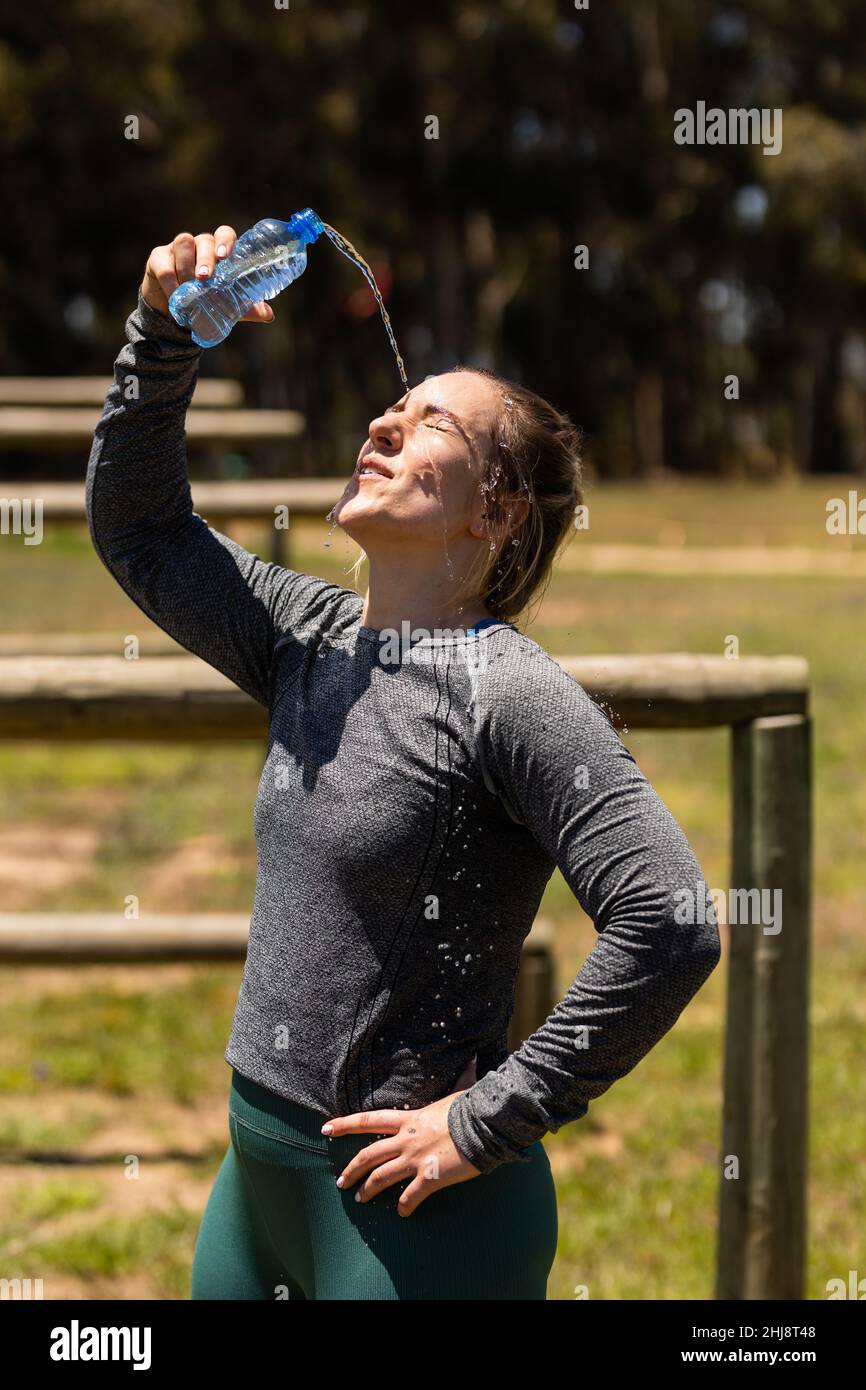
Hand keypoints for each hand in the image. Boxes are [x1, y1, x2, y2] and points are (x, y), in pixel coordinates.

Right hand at [140, 225, 275, 324]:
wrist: (174, 313)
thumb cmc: (205, 301)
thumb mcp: (227, 306)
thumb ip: (247, 308)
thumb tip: (269, 315)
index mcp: (218, 251)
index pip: (224, 234)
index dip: (225, 241)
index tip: (225, 256)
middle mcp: (199, 244)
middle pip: (204, 240)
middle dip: (206, 258)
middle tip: (206, 278)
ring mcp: (177, 249)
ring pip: (183, 245)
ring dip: (188, 268)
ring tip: (191, 289)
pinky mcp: (158, 258)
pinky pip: (164, 265)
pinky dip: (171, 282)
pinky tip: (175, 296)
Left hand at [322, 1057, 480, 1216]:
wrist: (484, 1126)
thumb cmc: (471, 1108)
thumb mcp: (458, 1093)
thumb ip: (461, 1079)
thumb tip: (474, 1061)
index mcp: (409, 1119)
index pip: (368, 1120)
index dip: (344, 1125)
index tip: (326, 1129)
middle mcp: (406, 1140)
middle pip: (369, 1155)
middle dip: (352, 1169)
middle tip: (340, 1182)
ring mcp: (416, 1160)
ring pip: (382, 1178)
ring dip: (368, 1189)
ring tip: (360, 1198)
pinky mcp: (430, 1178)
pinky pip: (411, 1197)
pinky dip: (404, 1206)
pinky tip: (402, 1212)